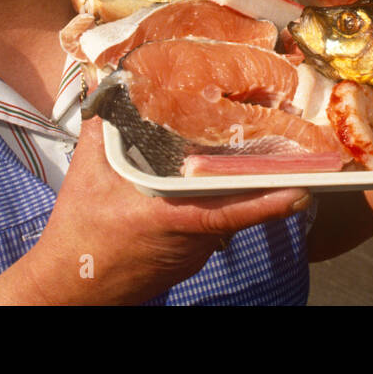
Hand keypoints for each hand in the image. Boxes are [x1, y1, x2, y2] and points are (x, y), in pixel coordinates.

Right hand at [0, 118, 308, 304]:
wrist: (71, 287)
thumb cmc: (79, 235)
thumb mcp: (87, 175)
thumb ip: (102, 128)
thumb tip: (107, 86)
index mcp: (170, 217)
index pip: (229, 210)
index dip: (267, 202)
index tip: (301, 191)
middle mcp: (190, 239)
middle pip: (236, 206)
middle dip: (261, 182)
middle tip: (290, 156)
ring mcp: (192, 253)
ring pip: (226, 217)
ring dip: (236, 192)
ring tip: (254, 161)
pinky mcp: (188, 260)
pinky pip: (213, 228)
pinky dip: (215, 206)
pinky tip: (208, 187)